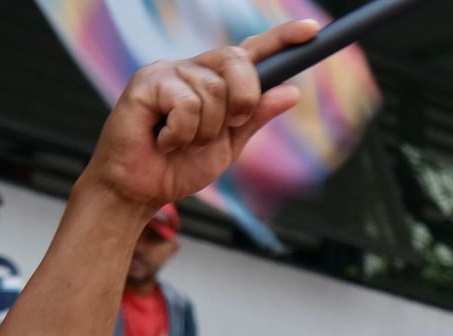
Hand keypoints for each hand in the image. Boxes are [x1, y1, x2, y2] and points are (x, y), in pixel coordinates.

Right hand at [78, 21, 314, 211]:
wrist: (141, 189)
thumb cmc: (178, 166)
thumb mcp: (229, 144)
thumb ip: (255, 116)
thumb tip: (291, 91)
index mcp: (216, 81)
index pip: (252, 53)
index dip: (282, 39)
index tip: (312, 30)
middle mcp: (193, 69)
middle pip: (237, 60)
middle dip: (243, 98)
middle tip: (227, 125)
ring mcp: (168, 71)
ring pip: (213, 91)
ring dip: (205, 131)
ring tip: (181, 141)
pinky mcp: (145, 82)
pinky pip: (186, 105)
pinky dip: (181, 134)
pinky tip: (163, 140)